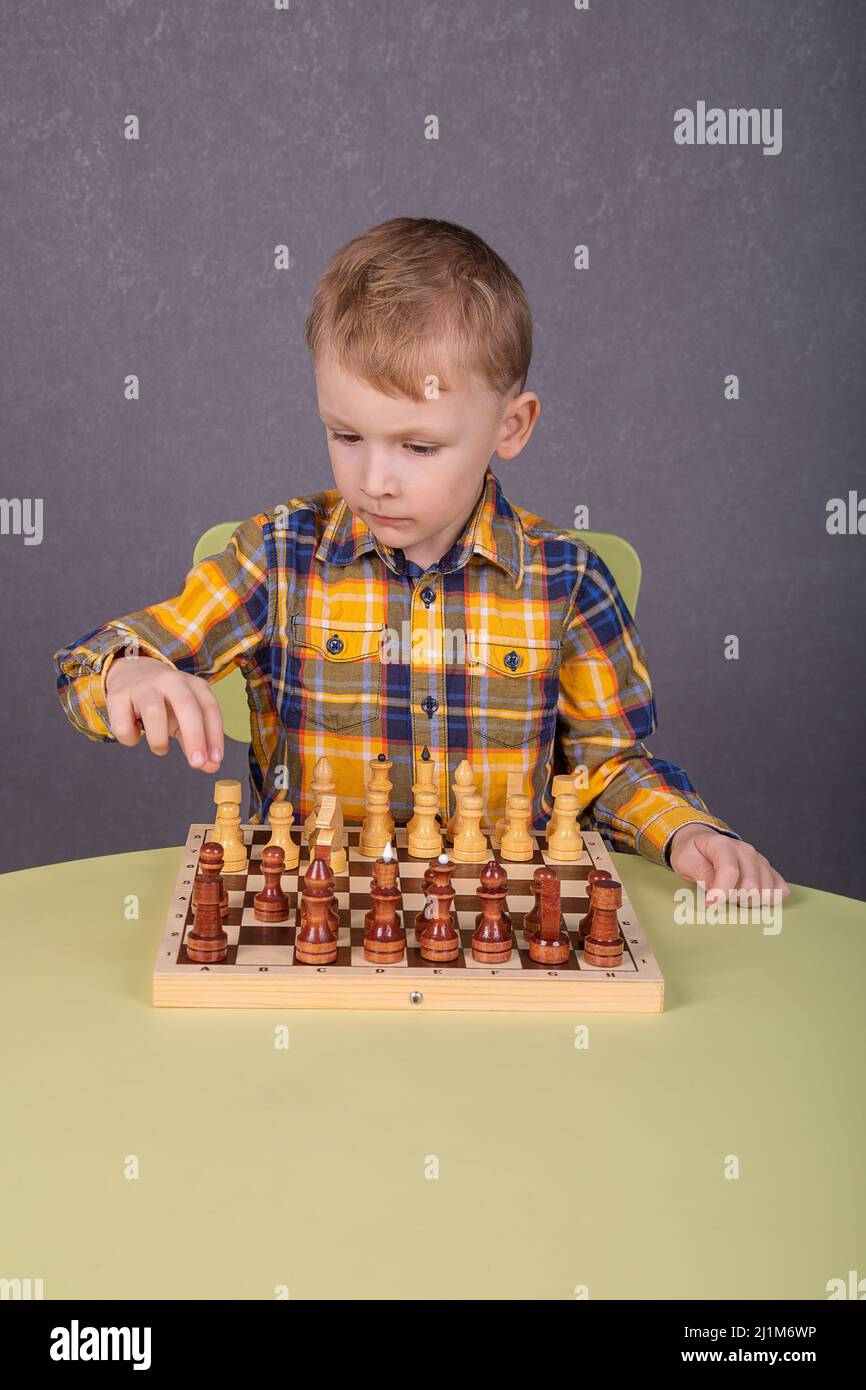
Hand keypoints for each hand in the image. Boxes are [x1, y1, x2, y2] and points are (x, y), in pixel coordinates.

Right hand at [104, 655, 223, 772]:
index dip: (215, 735)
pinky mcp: (118, 696)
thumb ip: (199, 742)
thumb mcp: (186, 718)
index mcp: (193, 685)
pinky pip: (123, 725)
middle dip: (194, 737)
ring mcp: (144, 686)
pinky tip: (134, 733)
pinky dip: (131, 738)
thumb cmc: (165, 702)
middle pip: (186, 707)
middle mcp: (171, 681)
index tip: (215, 760)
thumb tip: (212, 767)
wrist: (131, 672)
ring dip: (159, 740)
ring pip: (154, 713)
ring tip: (161, 749)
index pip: (209, 709)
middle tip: (197, 763)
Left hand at [668, 825, 788, 902]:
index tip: (711, 904)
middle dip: (735, 899)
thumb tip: (716, 891)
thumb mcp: (686, 861)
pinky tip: (754, 898)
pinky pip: (781, 890)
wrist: (703, 844)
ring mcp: (760, 861)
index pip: (730, 871)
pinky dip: (770, 899)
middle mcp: (746, 851)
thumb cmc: (694, 854)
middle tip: (722, 897)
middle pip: (752, 885)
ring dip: (750, 901)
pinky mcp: (769, 871)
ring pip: (767, 891)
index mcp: (723, 845)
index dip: (721, 893)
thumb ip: (700, 874)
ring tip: (735, 896)